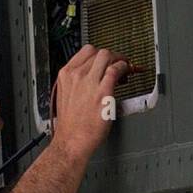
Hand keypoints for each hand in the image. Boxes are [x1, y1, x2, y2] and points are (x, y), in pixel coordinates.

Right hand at [50, 44, 129, 162]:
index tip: (106, 60)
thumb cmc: (70, 124)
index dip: (99, 54)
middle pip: (98, 52)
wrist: (71, 140)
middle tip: (118, 63)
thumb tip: (93, 75)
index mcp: (66, 74)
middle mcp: (76, 75)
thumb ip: (77, 82)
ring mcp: (89, 82)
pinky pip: (116, 69)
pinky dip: (124, 67)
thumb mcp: (66, 95)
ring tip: (125, 68)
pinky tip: (127, 73)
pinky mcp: (103, 92)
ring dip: (119, 59)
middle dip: (111, 56)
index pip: (85, 51)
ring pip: (107, 56)